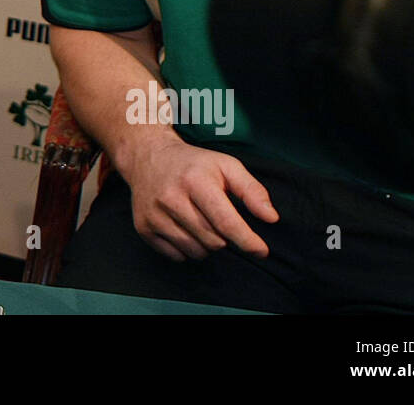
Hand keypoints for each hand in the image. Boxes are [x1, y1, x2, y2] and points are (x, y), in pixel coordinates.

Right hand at [123, 134, 277, 261]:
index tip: (262, 251)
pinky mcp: (143, 228)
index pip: (226, 222)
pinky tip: (185, 229)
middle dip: (225, 237)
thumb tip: (271, 218)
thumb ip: (252, 190)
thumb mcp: (226, 166)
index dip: (248, 241)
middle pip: (213, 241)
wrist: (147, 157)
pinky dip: (187, 249)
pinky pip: (176, 256)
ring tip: (202, 223)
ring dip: (207, 245)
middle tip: (218, 220)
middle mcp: (171, 198)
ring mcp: (154, 214)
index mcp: (195, 180)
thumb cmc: (194, 164)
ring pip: (196, 252)